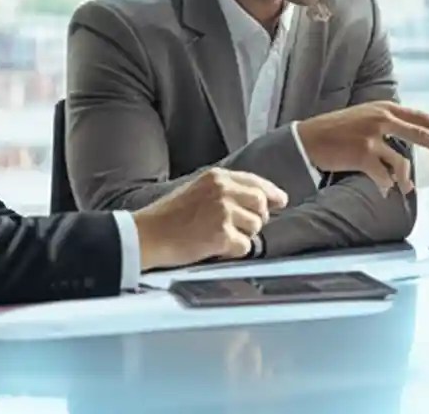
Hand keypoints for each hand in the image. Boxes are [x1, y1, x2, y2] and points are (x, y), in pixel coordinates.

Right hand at [133, 168, 287, 270]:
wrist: (147, 234)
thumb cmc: (169, 216)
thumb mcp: (197, 190)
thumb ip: (226, 190)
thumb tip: (260, 200)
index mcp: (217, 177)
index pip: (256, 182)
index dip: (272, 193)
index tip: (280, 201)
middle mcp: (223, 191)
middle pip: (261, 204)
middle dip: (256, 218)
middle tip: (239, 227)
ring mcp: (223, 213)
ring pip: (255, 227)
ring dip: (243, 235)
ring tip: (218, 237)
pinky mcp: (221, 235)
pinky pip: (244, 246)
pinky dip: (234, 251)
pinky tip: (215, 247)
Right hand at [296, 101, 428, 196]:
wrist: (308, 139)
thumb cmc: (336, 132)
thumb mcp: (365, 118)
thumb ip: (388, 126)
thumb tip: (409, 146)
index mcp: (385, 108)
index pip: (421, 118)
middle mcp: (382, 118)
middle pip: (423, 135)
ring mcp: (372, 136)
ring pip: (402, 164)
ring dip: (405, 180)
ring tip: (404, 188)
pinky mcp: (363, 154)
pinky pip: (384, 177)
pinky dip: (386, 186)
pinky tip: (383, 190)